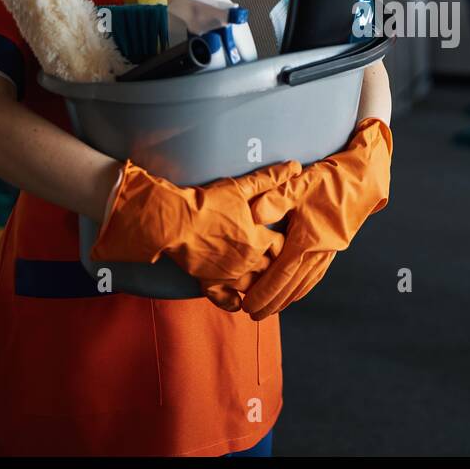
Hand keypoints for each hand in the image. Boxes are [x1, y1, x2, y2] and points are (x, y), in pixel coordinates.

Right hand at [91, 159, 300, 310]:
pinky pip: (225, 301)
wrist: (175, 222)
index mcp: (259, 240)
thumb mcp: (242, 187)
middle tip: (276, 263)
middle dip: (274, 266)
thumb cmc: (208, 203)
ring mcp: (229, 275)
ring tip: (262, 283)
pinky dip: (233, 303)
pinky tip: (238, 302)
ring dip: (258, 285)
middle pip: (270, 269)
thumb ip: (270, 178)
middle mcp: (248, 262)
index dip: (284, 242)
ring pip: (252, 287)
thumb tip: (294, 165)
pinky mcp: (209, 283)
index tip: (284, 240)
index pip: (282, 245)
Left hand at [241, 118, 392, 319]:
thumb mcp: (300, 184)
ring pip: (305, 283)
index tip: (248, 306)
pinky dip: (303, 287)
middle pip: (292, 286)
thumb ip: (275, 199)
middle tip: (254, 316)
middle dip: (273, 303)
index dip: (264, 292)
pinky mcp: (334, 247)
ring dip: (287, 298)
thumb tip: (253, 214)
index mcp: (307, 241)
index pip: (281, 275)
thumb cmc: (330, 181)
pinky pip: (315, 275)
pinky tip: (297, 291)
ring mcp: (329, 252)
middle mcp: (319, 252)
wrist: (365, 179)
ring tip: (272, 309)